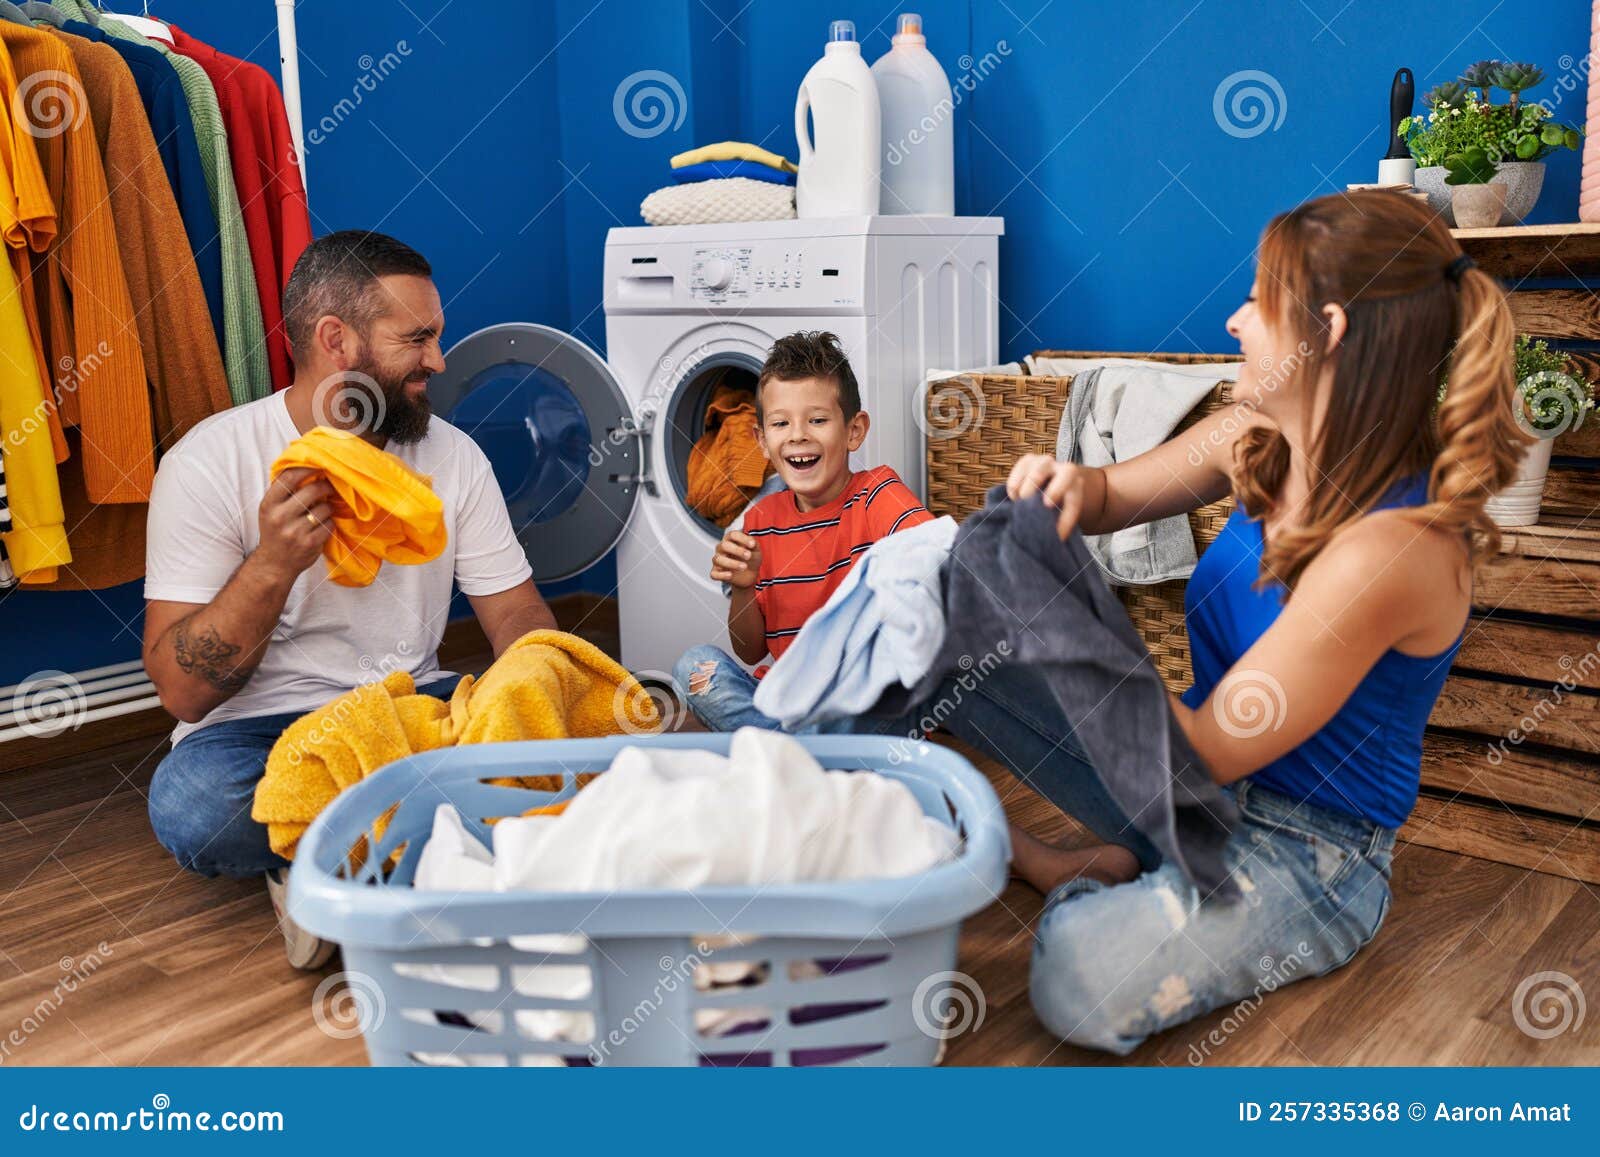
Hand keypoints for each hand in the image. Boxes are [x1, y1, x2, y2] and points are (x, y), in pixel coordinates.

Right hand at [255, 467, 335, 581]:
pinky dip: (330, 523)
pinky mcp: (309, 544)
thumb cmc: (276, 530)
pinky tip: (323, 526)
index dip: (307, 468)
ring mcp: (294, 532)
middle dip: (325, 486)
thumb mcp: (271, 509)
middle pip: (312, 490)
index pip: (289, 477)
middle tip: (330, 486)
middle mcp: (279, 517)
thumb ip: (285, 491)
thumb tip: (309, 466)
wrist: (274, 564)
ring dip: (328, 507)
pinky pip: (329, 524)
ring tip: (323, 511)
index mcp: (268, 505)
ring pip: (324, 508)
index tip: (319, 465)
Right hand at [711, 529, 761, 588]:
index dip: (742, 539)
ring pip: (718, 559)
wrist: (750, 574)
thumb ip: (754, 545)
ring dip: (732, 563)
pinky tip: (730, 575)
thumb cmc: (751, 558)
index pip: (732, 535)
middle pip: (724, 545)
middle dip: (737, 550)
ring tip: (744, 567)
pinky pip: (714, 574)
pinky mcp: (716, 572)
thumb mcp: (756, 550)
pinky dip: (721, 575)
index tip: (752, 545)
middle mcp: (722, 548)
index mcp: (731, 539)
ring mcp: (718, 560)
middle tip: (748, 556)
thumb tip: (752, 543)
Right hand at [1007, 453, 1086, 539]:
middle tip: (1044, 506)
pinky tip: (1013, 497)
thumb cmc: (1052, 509)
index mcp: (1076, 488)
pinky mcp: (1029, 460)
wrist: (1047, 486)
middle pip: (1068, 472)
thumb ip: (1055, 527)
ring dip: (1030, 486)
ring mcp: (1047, 463)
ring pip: (1042, 467)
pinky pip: (1022, 465)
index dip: (1067, 519)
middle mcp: (1065, 471)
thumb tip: (1048, 545)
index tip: (1058, 535)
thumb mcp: (1057, 518)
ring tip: (1020, 503)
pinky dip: (1016, 481)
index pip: (1076, 502)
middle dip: (1057, 489)